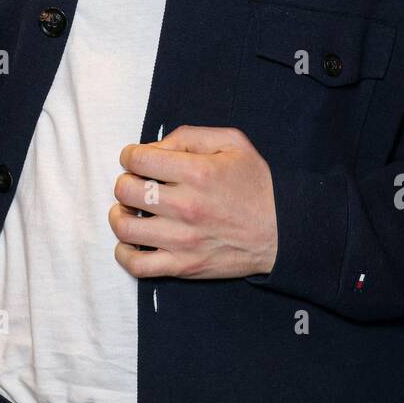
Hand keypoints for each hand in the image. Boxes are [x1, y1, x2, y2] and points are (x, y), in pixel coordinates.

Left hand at [109, 125, 277, 279]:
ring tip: (131, 209)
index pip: (138, 158)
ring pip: (125, 227)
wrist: (283, 232)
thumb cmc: (257, 186)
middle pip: (126, 190)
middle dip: (126, 180)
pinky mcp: (183, 266)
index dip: (131, 154)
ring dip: (120, 214)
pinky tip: (132, 240)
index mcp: (198, 172)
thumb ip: (190, 136)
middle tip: (137, 182)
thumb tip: (156, 147)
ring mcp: (183, 240)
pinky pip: (137, 265)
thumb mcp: (232, 143)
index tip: (136, 159)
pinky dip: (124, 253)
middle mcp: (186, 206)